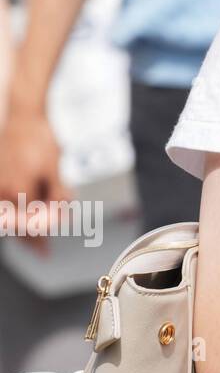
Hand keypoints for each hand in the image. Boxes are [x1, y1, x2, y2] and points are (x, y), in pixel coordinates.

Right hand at [0, 109, 72, 256]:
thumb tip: (61, 217)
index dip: (40, 239)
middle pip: (16, 226)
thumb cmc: (40, 141)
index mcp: (19, 191)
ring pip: (7, 218)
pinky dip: (12, 216)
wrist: (24, 119)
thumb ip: (56, 195)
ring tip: (33, 242)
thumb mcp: (55, 169)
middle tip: (42, 252)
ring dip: (20, 230)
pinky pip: (3, 206)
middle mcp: (3, 192)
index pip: (30, 225)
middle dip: (30, 240)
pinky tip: (20, 219)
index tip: (46, 251)